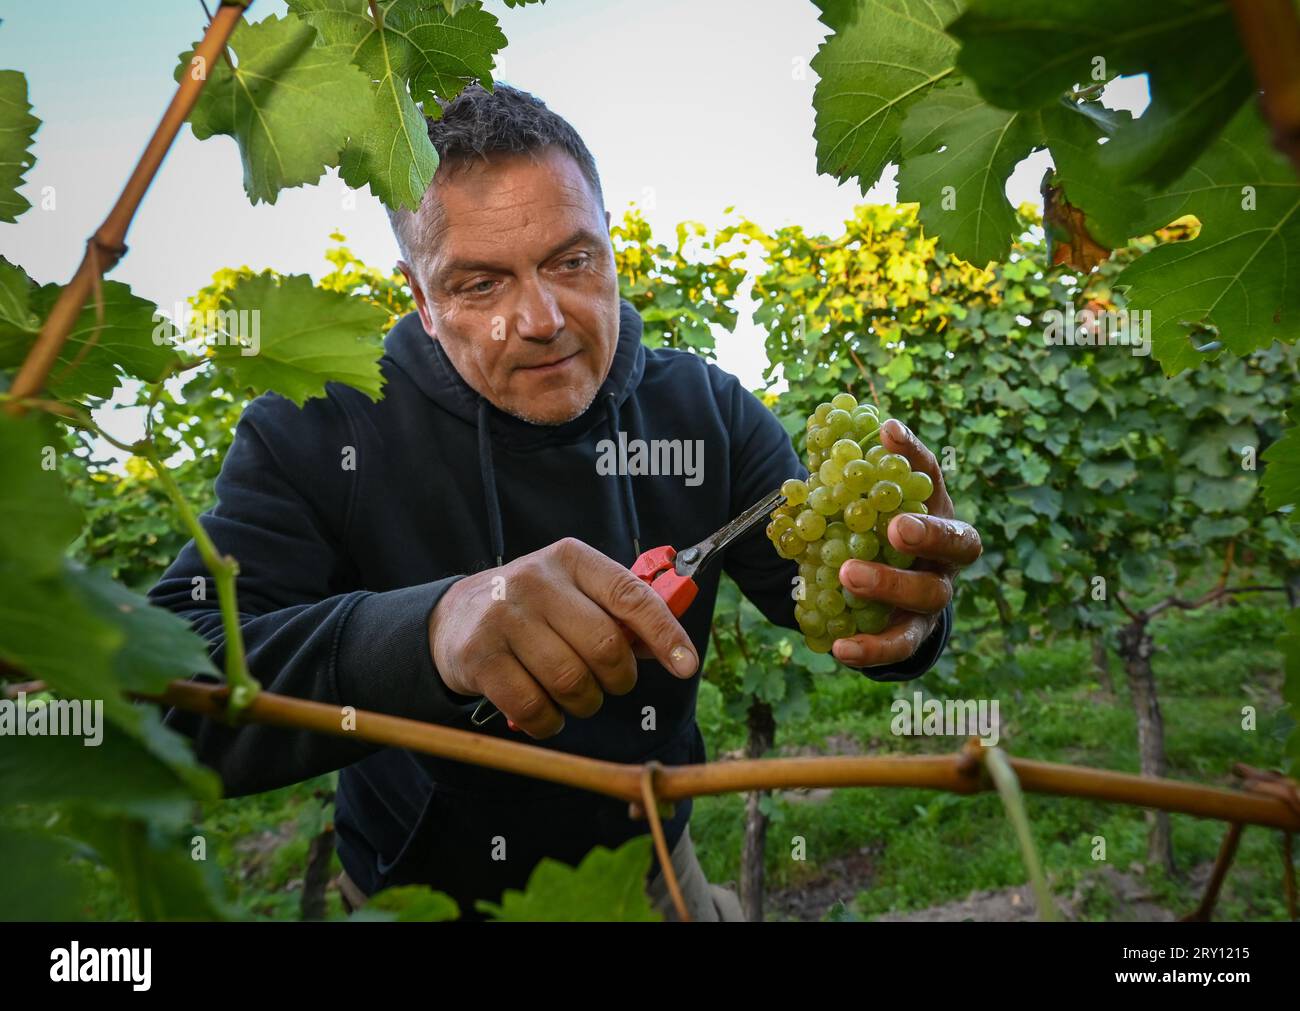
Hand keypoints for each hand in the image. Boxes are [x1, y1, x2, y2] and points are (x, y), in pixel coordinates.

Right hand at [428, 537, 699, 737]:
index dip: (665, 634)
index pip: (631, 595)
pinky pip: (534, 708)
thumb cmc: (534, 609)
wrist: (456, 618)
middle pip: (606, 647)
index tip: (687, 665)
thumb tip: (673, 649)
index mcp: (571, 559)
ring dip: (584, 704)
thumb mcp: (575, 593)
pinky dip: (550, 723)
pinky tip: (547, 713)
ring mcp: (502, 617)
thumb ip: (621, 613)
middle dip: (618, 679)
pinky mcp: (478, 656)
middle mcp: (535, 580)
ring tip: (575, 696)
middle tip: (608, 683)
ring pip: (572, 682)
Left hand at [834, 419, 981, 667]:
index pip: (929, 476)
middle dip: (928, 534)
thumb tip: (819, 426)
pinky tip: (840, 648)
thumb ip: (847, 475)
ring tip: (849, 575)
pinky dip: (872, 649)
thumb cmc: (873, 533)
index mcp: (934, 510)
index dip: (914, 454)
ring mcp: (935, 595)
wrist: (887, 596)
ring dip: (890, 585)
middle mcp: (946, 553)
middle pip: (955, 542)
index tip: (887, 431)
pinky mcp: (915, 632)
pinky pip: (899, 644)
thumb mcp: (862, 504)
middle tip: (896, 528)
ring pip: (927, 595)